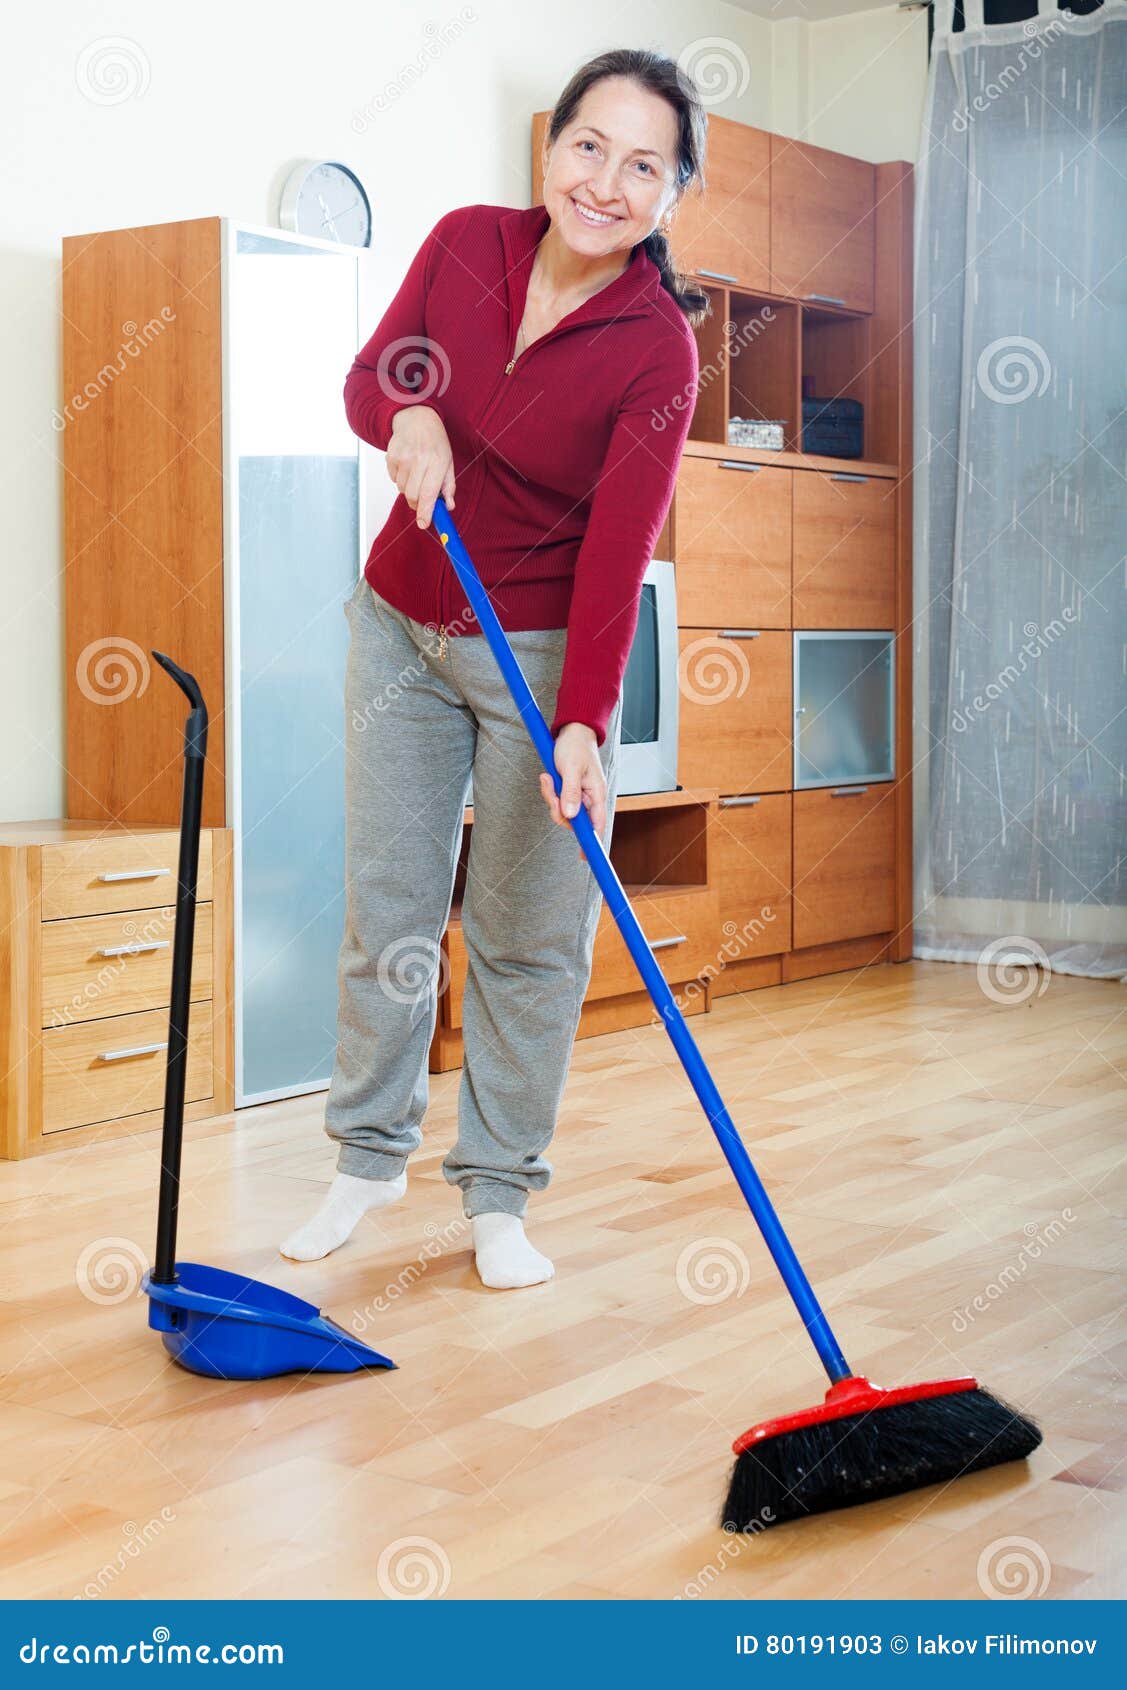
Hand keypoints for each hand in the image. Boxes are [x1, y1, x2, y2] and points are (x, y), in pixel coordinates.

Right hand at [386, 405, 455, 529]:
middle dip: (418, 504)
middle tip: (423, 499)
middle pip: (413, 496)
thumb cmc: (434, 441)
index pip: (429, 493)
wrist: (415, 418)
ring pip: (402, 490)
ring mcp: (402, 458)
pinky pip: (394, 480)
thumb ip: (448, 485)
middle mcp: (418, 460)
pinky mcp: (390, 458)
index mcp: (436, 462)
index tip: (423, 524)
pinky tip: (407, 466)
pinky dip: (400, 479)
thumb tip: (449, 506)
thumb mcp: (448, 461)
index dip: (426, 512)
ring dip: (409, 489)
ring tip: (416, 474)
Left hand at [539, 723, 606, 862]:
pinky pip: (557, 801)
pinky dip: (550, 792)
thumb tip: (570, 816)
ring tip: (548, 777)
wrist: (572, 730)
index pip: (597, 825)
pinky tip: (547, 777)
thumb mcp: (571, 769)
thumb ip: (571, 793)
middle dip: (557, 810)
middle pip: (573, 821)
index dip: (592, 843)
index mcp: (597, 795)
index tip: (585, 857)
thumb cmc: (575, 747)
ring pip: (562, 811)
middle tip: (550, 788)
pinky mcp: (568, 791)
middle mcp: (590, 799)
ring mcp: (578, 796)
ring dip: (551, 798)